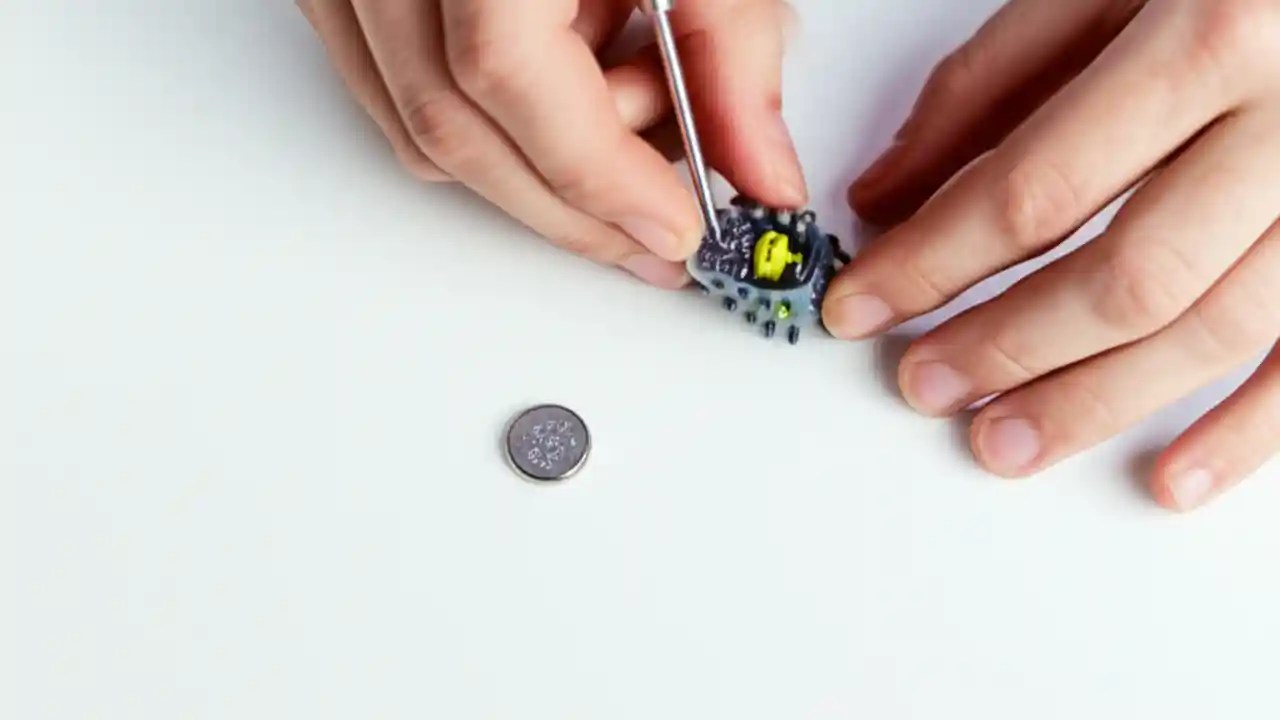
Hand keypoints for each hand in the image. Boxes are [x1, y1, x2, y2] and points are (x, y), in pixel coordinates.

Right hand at [297, 0, 804, 287]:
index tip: (675, 228)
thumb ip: (734, 47)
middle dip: (569, 204)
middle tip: (657, 224)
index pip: (504, 73)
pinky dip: (490, 119)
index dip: (596, 177)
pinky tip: (566, 86)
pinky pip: (398, 92)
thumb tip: (758, 169)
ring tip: (624, 109)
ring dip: (532, 161)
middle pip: (453, 127)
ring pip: (419, 125)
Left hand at [824, 0, 1279, 510]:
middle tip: (926, 383)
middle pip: (1127, 276)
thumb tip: (886, 196)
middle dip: (1008, 346)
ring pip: (1214, 329)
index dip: (934, 262)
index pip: (1037, 188)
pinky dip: (1244, 430)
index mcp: (1210, 34)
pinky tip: (1172, 475)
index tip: (863, 304)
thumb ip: (987, 87)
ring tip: (1006, 438)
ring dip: (1097, 401)